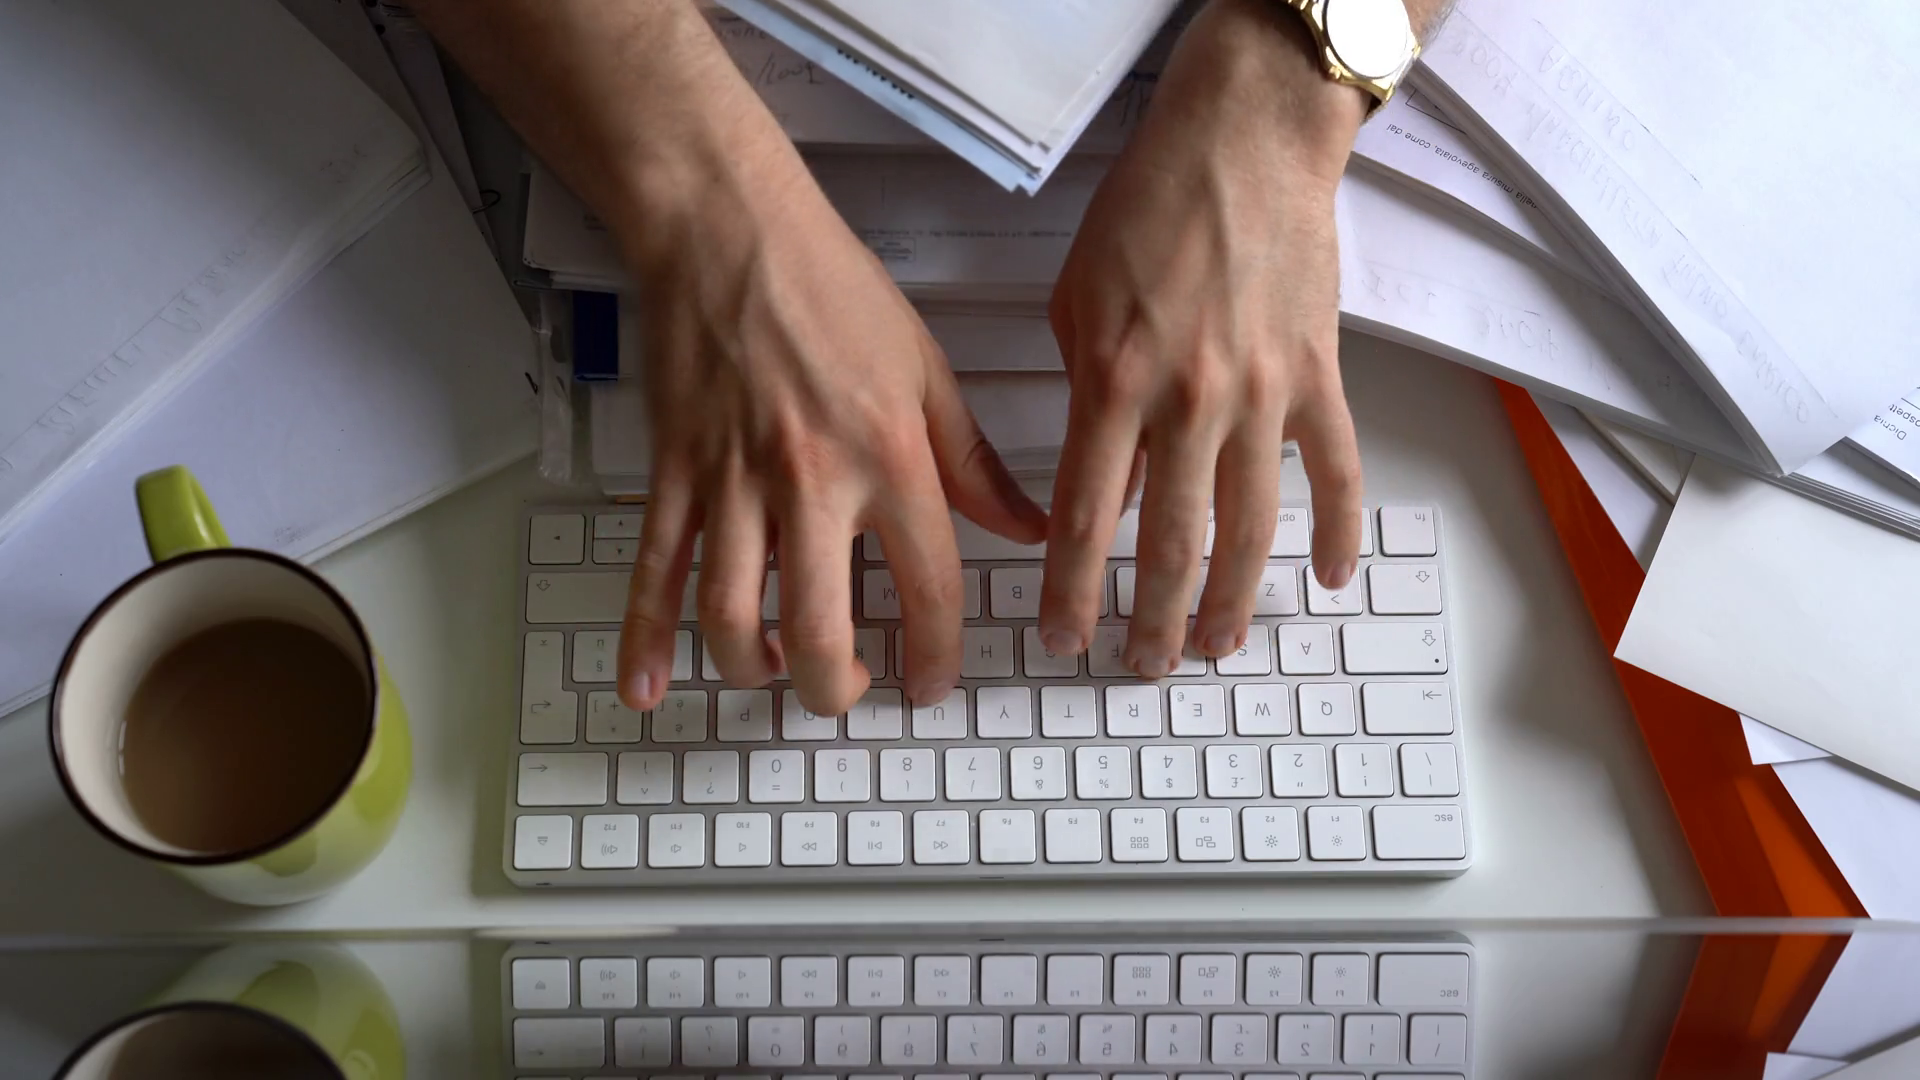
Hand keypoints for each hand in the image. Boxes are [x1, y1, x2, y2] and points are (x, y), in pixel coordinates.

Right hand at [615, 147, 1046, 715]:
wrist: (728, 228)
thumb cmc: (827, 286)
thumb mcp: (926, 371)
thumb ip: (974, 462)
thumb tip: (1023, 524)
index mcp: (889, 457)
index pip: (928, 587)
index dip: (936, 653)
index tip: (932, 679)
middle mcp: (811, 481)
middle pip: (819, 626)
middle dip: (833, 685)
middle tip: (844, 687)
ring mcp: (733, 482)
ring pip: (730, 614)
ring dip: (751, 667)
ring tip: (772, 672)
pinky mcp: (675, 472)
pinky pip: (654, 569)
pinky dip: (643, 635)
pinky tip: (644, 684)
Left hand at [1038, 0, 1368, 676]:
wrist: (1244, 143)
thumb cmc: (1150, 210)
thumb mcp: (1077, 304)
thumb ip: (1084, 402)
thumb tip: (1100, 488)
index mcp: (1115, 383)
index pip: (1085, 516)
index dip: (1073, 590)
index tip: (1064, 638)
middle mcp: (1191, 401)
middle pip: (1170, 543)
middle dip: (1153, 619)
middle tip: (1143, 666)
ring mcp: (1264, 395)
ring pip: (1251, 526)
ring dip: (1232, 598)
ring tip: (1217, 646)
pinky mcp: (1318, 378)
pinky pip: (1336, 471)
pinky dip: (1339, 530)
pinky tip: (1333, 578)